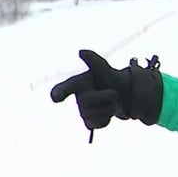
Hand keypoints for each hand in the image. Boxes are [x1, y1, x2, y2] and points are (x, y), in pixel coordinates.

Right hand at [49, 50, 163, 130]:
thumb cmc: (109, 78)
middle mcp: (78, 98)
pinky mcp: (89, 123)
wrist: (122, 93)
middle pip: (87, 102)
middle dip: (105, 97)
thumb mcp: (104, 68)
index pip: (65, 88)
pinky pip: (97, 124)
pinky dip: (107, 119)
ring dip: (108, 108)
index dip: (59, 92)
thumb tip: (81, 51)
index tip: (55, 98)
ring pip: (94, 114)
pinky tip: (108, 112)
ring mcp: (82, 111)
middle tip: (113, 93)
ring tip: (111, 101)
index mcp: (77, 83)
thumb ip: (94, 60)